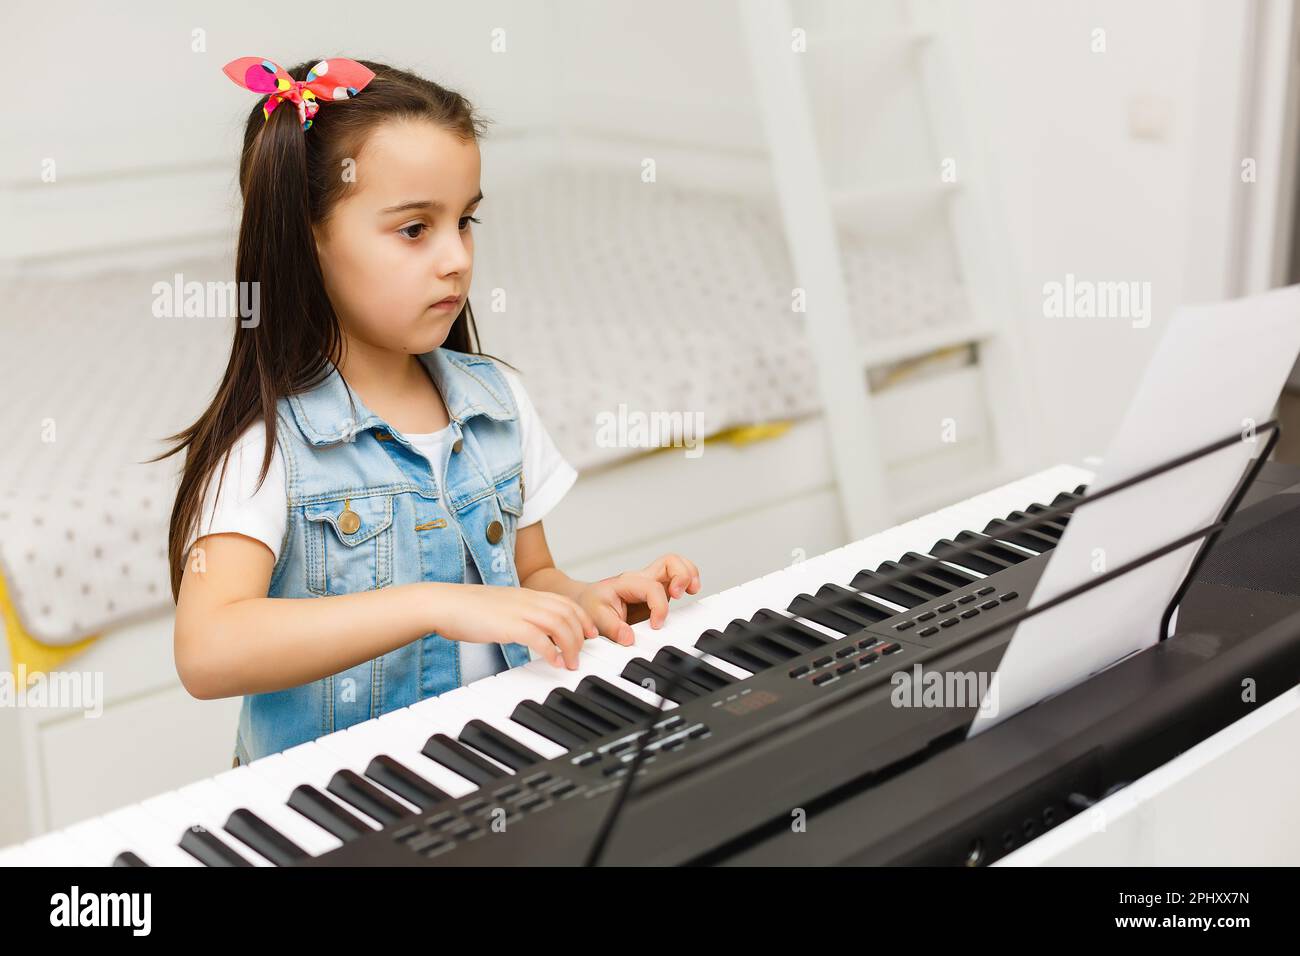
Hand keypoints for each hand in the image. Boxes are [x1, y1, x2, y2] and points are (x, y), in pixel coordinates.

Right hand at [438, 584, 596, 669]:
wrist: (444, 604)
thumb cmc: (467, 609)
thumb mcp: (501, 607)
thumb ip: (520, 614)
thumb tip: (532, 631)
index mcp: (527, 594)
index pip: (566, 602)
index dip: (582, 618)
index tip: (589, 633)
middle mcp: (527, 600)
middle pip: (568, 613)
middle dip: (581, 635)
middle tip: (582, 654)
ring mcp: (519, 611)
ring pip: (559, 624)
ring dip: (571, 646)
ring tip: (571, 663)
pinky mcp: (509, 625)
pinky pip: (539, 637)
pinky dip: (552, 651)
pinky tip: (554, 662)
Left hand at [578, 552, 700, 644]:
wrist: (587, 600)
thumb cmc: (591, 604)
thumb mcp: (595, 616)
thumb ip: (612, 628)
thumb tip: (629, 638)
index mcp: (628, 583)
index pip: (653, 588)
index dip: (659, 607)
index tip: (656, 625)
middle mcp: (642, 579)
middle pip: (670, 562)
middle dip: (682, 576)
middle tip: (680, 595)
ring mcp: (652, 583)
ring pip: (677, 565)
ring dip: (688, 575)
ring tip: (692, 590)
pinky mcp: (658, 591)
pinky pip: (677, 576)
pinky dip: (687, 580)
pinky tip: (689, 591)